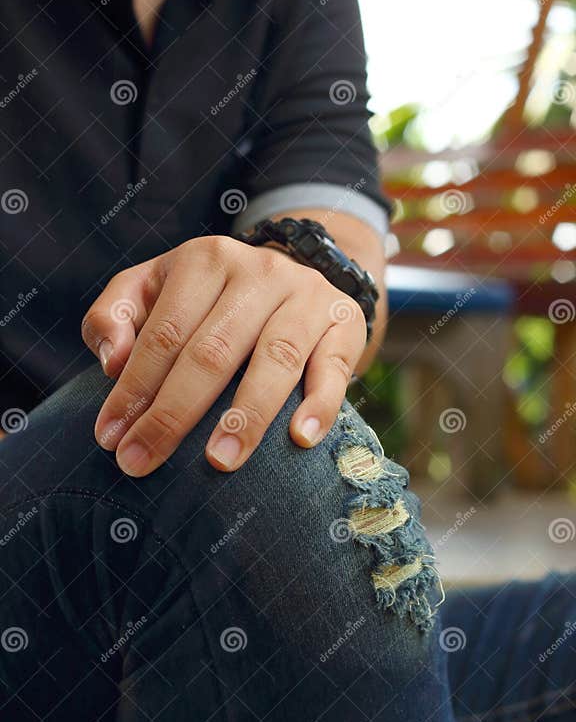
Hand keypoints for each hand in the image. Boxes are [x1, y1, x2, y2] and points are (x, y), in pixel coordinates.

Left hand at [82, 235, 366, 475]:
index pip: (164, 332)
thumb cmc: (210, 298)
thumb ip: (113, 315)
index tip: (110, 438)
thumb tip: (112, 363)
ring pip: (275, 359)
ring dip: (247, 416)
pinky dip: (320, 404)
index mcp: (206, 259)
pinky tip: (300, 439)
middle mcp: (260, 272)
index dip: (134, 387)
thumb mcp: (154, 287)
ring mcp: (307, 296)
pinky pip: (334, 367)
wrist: (294, 276)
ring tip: (220, 461)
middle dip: (173, 414)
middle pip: (213, 351)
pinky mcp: (344, 323)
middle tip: (143, 462)